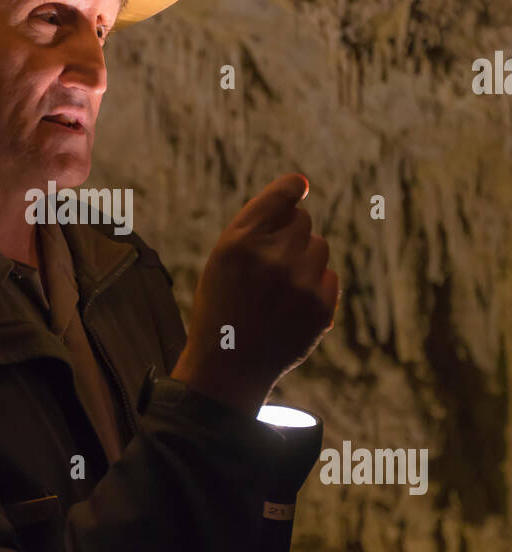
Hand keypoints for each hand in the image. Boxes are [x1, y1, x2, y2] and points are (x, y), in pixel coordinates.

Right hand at [170, 173, 338, 414]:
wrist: (228, 366)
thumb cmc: (222, 306)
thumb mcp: (222, 260)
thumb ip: (255, 224)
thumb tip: (301, 185)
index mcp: (238, 243)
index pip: (280, 197)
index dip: (292, 187)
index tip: (299, 186)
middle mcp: (271, 258)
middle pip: (303, 221)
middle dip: (291, 235)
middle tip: (271, 262)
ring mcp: (299, 283)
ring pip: (320, 246)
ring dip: (305, 258)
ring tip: (280, 286)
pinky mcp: (320, 306)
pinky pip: (329, 275)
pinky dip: (315, 286)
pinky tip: (291, 305)